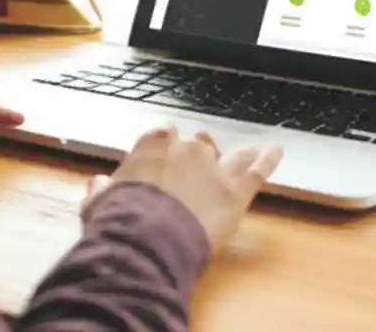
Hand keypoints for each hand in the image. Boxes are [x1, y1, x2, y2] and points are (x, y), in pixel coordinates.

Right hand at [82, 126, 282, 253]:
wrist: (148, 239)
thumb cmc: (119, 221)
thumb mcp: (100, 204)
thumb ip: (103, 191)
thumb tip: (98, 184)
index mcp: (153, 145)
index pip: (163, 136)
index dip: (164, 148)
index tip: (162, 159)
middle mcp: (187, 149)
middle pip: (198, 146)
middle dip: (199, 156)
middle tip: (197, 167)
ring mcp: (214, 168)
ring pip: (231, 156)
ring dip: (237, 155)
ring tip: (247, 152)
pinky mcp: (236, 191)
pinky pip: (257, 171)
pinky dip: (269, 159)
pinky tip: (277, 150)